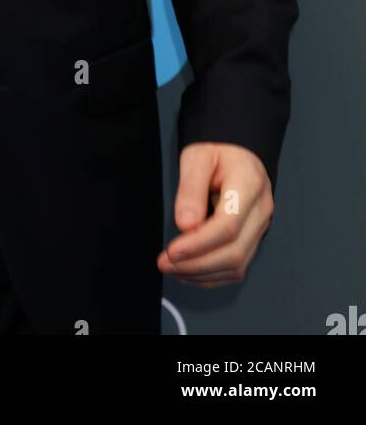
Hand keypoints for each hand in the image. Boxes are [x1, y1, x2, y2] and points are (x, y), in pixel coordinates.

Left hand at [157, 142, 273, 287]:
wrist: (237, 152)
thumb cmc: (217, 151)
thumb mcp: (197, 156)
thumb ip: (190, 189)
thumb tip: (185, 225)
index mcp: (249, 185)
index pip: (228, 226)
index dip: (199, 244)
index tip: (172, 250)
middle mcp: (261, 210)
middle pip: (234, 252)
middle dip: (196, 264)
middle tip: (165, 263)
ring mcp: (260, 227)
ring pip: (237, 265)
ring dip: (201, 273)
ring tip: (172, 268)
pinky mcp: (252, 239)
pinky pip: (236, 267)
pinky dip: (211, 276)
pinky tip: (188, 271)